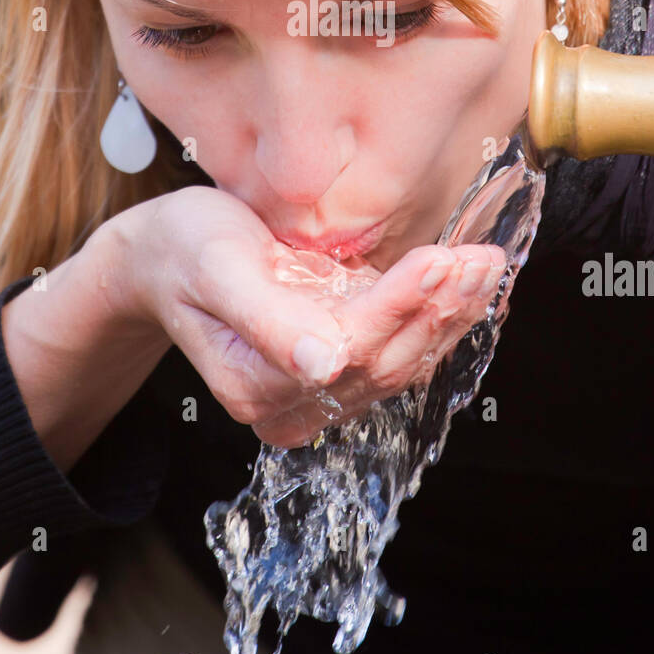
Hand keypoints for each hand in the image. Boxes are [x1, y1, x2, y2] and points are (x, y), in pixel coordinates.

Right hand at [101, 186, 506, 447]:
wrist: (167, 257)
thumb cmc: (185, 250)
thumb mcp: (215, 269)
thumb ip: (265, 319)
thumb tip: (323, 365)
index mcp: (256, 384)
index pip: (352, 349)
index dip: (402, 305)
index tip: (440, 259)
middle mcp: (290, 404)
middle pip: (386, 361)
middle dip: (440, 309)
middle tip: (483, 260)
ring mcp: (316, 394)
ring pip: (402, 362)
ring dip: (450, 316)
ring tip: (487, 268)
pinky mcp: (336, 373)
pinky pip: (397, 353)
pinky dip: (436, 319)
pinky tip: (465, 287)